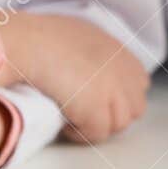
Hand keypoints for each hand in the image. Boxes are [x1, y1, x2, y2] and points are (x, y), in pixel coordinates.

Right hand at [0, 12, 149, 143]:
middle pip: (136, 107)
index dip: (120, 97)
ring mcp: (113, 90)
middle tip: (86, 115)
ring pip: (119, 124)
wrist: (28, 42)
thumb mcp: (77, 34)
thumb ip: (92, 52)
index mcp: (119, 51)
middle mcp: (123, 70)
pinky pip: (98, 134)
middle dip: (114, 115)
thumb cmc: (40, 36)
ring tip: (73, 120)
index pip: (138, 83)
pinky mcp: (96, 109)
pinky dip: (81, 134)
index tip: (98, 101)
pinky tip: (65, 126)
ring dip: (96, 126)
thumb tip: (88, 70)